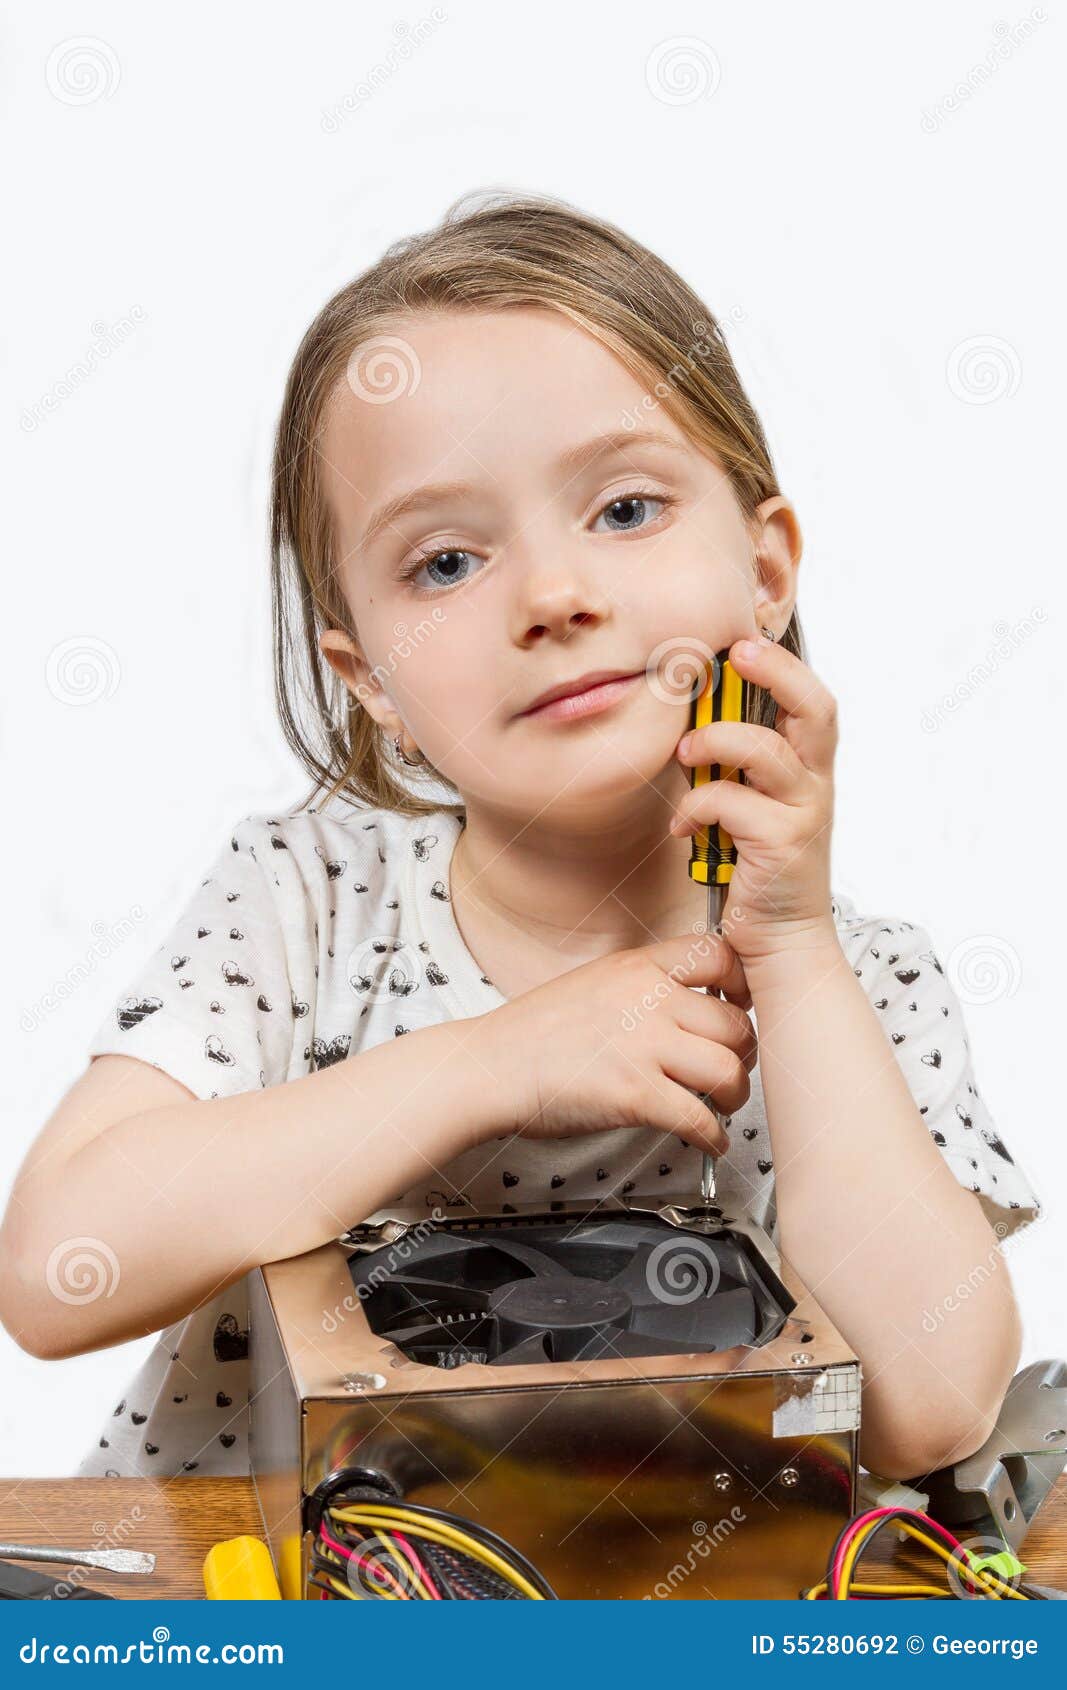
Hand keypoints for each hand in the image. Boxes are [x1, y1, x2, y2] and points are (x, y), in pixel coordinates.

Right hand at [472, 930, 756, 1150]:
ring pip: (728, 1069)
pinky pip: (700, 1118)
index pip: (718, 954)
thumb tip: (689, 1004)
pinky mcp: (636, 1094)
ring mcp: (643, 1046)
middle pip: (735, 1022)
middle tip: (732, 1068)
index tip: (741, 1005)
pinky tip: (706, 1139)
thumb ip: (643, 985)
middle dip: (743, 1054)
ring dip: (734, 1096)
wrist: (490, 1066)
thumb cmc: (533, 1034)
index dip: (743, 984)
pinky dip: (713, 1136)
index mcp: (638, 967)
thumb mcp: (594, 982)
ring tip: (720, 1104)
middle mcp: (647, 1000)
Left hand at [670, 637, 837, 966]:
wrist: (781, 943)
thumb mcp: (753, 809)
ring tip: (685, 755)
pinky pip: (730, 803)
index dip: (785, 666)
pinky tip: (683, 828)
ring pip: (764, 751)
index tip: (744, 640)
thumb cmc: (759, 870)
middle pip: (816, 710)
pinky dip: (696, 807)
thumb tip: (692, 722)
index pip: (815, 703)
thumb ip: (736, 770)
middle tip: (734, 654)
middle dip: (775, 673)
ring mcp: (803, 814)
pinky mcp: (781, 845)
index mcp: (811, 770)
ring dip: (715, 742)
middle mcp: (815, 786)